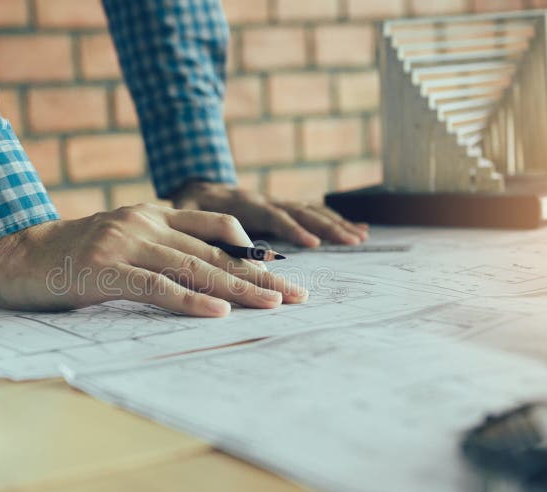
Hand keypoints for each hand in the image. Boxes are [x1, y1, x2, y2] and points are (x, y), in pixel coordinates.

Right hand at [0, 204, 307, 316]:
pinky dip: (190, 301)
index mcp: (153, 213)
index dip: (253, 250)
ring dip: (238, 288)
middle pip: (214, 251)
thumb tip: (206, 275)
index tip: (283, 271)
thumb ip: (161, 249)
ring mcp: (125, 243)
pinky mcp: (105, 270)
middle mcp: (145, 222)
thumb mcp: (124, 241)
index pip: (216, 227)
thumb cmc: (73, 255)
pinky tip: (218, 313)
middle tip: (298, 296)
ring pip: (193, 267)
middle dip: (260, 275)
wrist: (15, 253)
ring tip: (274, 305)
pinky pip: (156, 287)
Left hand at [173, 182, 368, 246]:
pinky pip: (313, 211)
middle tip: (353, 241)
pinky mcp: (282, 208)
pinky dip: (335, 220)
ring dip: (336, 223)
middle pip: (301, 210)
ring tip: (361, 236)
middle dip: (328, 226)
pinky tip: (358, 229)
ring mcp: (276, 202)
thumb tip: (220, 251)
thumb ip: (200, 229)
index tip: (313, 244)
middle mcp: (265, 200)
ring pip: (311, 209)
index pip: (273, 215)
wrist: (196, 186)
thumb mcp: (186, 214)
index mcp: (243, 203)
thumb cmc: (189, 206)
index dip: (293, 228)